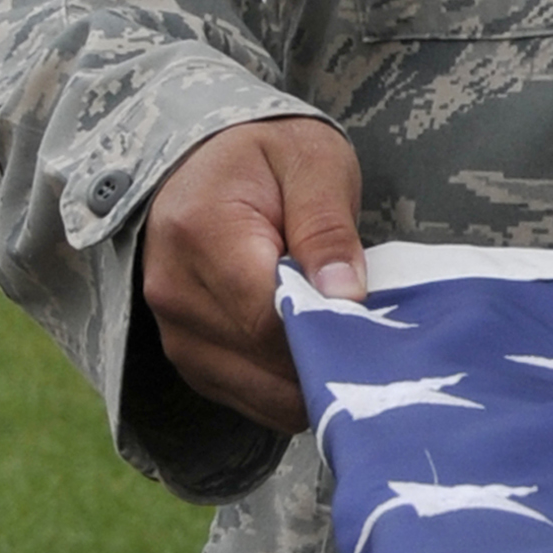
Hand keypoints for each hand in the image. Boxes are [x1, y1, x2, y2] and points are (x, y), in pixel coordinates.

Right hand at [138, 116, 364, 428]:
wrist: (205, 161)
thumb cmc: (266, 154)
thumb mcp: (313, 162)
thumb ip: (327, 226)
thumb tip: (344, 297)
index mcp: (201, 233)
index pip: (268, 316)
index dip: (329, 329)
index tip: (377, 320)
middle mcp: (174, 292)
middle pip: (265, 362)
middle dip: (328, 357)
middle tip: (378, 334)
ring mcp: (175, 332)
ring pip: (261, 394)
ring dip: (311, 379)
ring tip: (347, 338)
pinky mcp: (189, 358)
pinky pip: (249, 398)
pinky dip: (290, 386)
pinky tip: (316, 352)